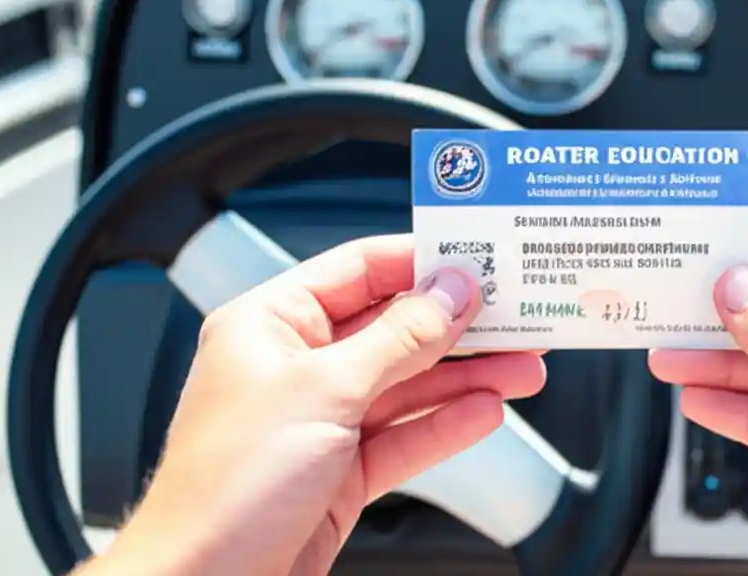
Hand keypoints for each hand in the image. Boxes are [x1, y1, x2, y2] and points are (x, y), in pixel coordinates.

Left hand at [81, 235, 545, 575]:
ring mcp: (320, 421)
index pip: (359, 271)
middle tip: (517, 316)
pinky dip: (447, 425)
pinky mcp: (340, 474)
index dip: (422, 263)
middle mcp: (295, 367)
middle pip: (394, 329)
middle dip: (459, 325)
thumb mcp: (325, 390)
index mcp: (270, 325)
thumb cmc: (225, 488)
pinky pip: (405, 437)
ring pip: (408, 386)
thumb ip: (398, 339)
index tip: (479, 260)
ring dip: (467, 377)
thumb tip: (450, 293)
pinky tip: (486, 411)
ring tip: (523, 367)